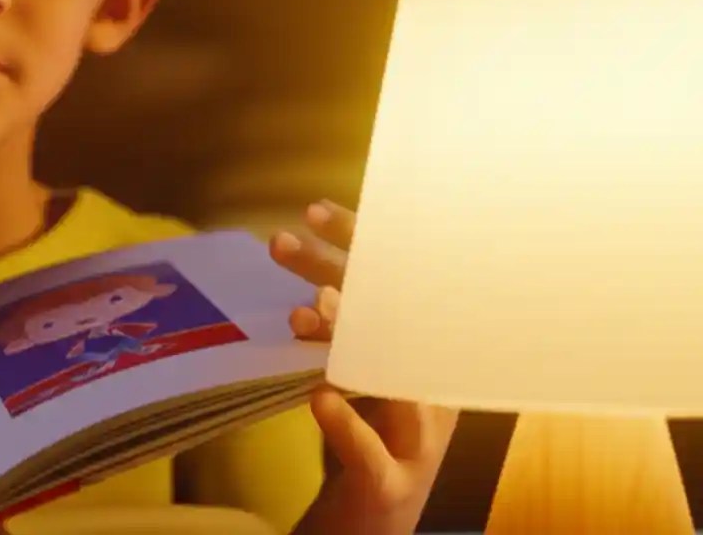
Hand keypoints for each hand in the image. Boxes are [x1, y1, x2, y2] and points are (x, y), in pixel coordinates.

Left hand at [272, 199, 457, 534]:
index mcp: (419, 354)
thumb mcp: (357, 378)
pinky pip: (371, 451)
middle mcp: (431, 387)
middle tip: (282, 244)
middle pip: (393, 317)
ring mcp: (417, 439)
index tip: (315, 211)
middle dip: (336, 274)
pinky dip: (347, 424)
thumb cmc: (365, 442)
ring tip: (308, 311)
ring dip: (348, 340)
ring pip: (393, 380)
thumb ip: (343, 332)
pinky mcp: (391, 484)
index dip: (361, 244)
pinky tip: (318, 397)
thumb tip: (315, 272)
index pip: (396, 285)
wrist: (371, 527)